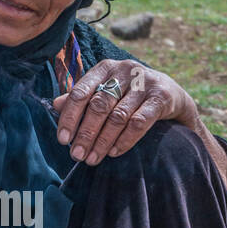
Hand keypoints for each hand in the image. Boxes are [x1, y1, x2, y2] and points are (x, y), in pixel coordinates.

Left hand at [52, 59, 197, 165]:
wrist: (171, 95)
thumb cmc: (130, 95)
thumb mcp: (106, 92)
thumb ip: (83, 98)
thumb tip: (55, 105)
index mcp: (105, 68)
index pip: (81, 92)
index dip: (70, 117)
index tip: (62, 139)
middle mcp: (125, 70)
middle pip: (99, 105)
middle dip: (85, 133)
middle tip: (76, 155)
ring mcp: (144, 82)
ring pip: (118, 116)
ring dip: (103, 141)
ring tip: (93, 159)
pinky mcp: (161, 97)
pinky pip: (139, 122)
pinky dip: (125, 140)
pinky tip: (115, 153)